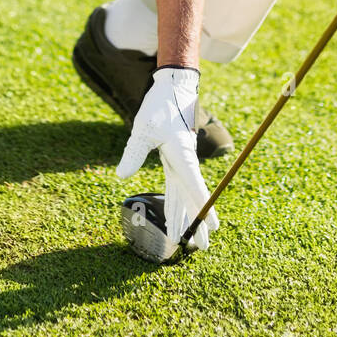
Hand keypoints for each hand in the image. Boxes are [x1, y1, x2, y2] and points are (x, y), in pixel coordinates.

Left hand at [116, 67, 219, 249]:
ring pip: (185, 195)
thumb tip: (123, 175)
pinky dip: (177, 203)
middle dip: (198, 222)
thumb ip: (134, 151)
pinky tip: (176, 217)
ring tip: (185, 240)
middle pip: (193, 197)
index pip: (194, 186)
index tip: (212, 226)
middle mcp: (185, 161)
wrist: (172, 88)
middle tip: (202, 247)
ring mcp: (181, 161)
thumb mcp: (143, 127)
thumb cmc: (160, 106)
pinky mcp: (175, 159)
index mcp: (182, 155)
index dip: (203, 207)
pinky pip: (177, 186)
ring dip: (186, 216)